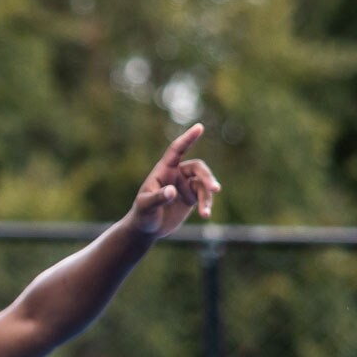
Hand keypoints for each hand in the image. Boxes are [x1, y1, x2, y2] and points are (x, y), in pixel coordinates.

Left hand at [128, 124, 221, 238]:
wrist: (146, 228)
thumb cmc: (142, 214)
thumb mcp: (146, 206)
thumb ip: (158, 198)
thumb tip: (173, 191)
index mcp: (163, 170)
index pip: (177, 150)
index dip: (188, 138)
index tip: (199, 127)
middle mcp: (176, 174)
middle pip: (198, 168)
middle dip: (207, 177)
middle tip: (214, 189)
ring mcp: (185, 185)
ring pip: (203, 184)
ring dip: (207, 196)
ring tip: (205, 212)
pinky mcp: (191, 197)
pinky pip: (205, 196)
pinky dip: (206, 205)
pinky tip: (205, 215)